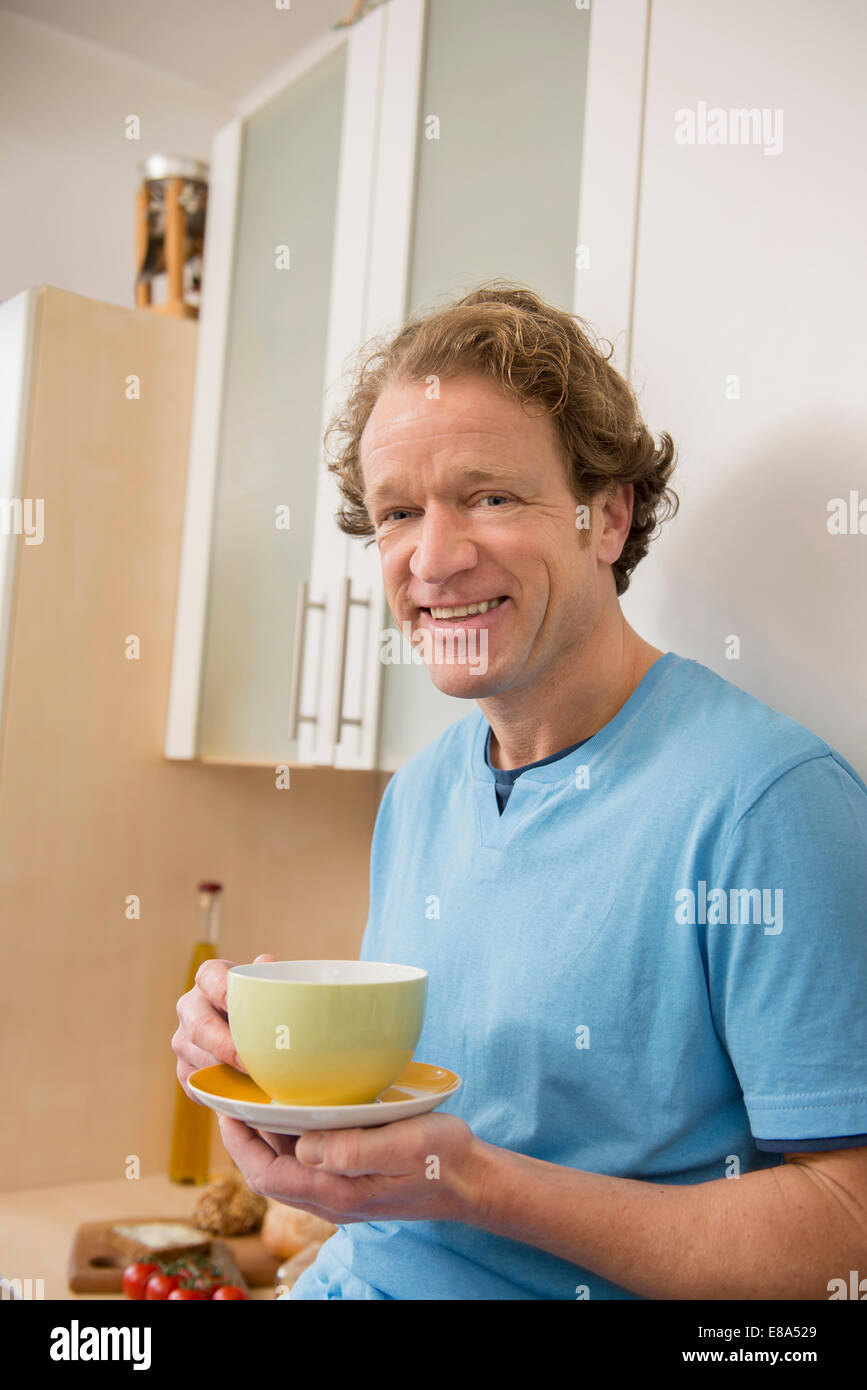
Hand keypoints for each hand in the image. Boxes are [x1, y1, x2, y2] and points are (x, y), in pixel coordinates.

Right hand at [172, 953, 275, 1101]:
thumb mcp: (268, 986)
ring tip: (252, 1084)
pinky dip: (216, 1094)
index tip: (237, 1004)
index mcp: (210, 978)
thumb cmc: (264, 1005)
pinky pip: (195, 1084)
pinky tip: (237, 1098)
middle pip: (199, 1026)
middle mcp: (191, 1006)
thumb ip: (268, 976)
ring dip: (222, 1073)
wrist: (253, 1033)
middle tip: (249, 1062)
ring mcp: (183, 1039)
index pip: (209, 976)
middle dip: (224, 1045)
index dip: (221, 989)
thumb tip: (265, 962)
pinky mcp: (184, 1068)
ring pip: (196, 1057)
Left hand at [216, 1111, 487, 1226]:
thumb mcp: (402, 1148)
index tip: (227, 1108)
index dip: (240, 1145)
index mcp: (337, 1193)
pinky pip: (309, 1158)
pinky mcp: (353, 1175)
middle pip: (269, 1172)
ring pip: (288, 1165)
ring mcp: (342, 1187)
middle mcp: (332, 1195)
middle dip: (245, 1138)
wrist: (472, 1179)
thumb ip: (353, 1151)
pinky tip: (300, 1106)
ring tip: (258, 1095)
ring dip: (267, 1135)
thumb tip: (304, 1146)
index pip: (268, 1175)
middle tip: (235, 1096)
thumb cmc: (442, 1160)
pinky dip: (293, 1134)